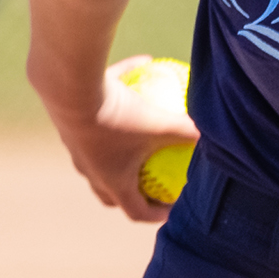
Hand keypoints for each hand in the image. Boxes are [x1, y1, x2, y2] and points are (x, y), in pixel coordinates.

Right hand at [54, 54, 199, 222]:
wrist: (67, 89)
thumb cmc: (117, 116)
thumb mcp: (159, 124)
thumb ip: (186, 131)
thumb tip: (212, 134)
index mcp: (113, 181)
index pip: (136, 210)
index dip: (157, 214)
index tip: (173, 206)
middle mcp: (91, 168)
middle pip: (111, 190)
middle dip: (131, 192)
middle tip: (152, 183)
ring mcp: (77, 146)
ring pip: (102, 148)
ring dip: (123, 142)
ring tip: (144, 127)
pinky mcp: (69, 118)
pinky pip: (101, 103)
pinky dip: (122, 87)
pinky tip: (144, 63)